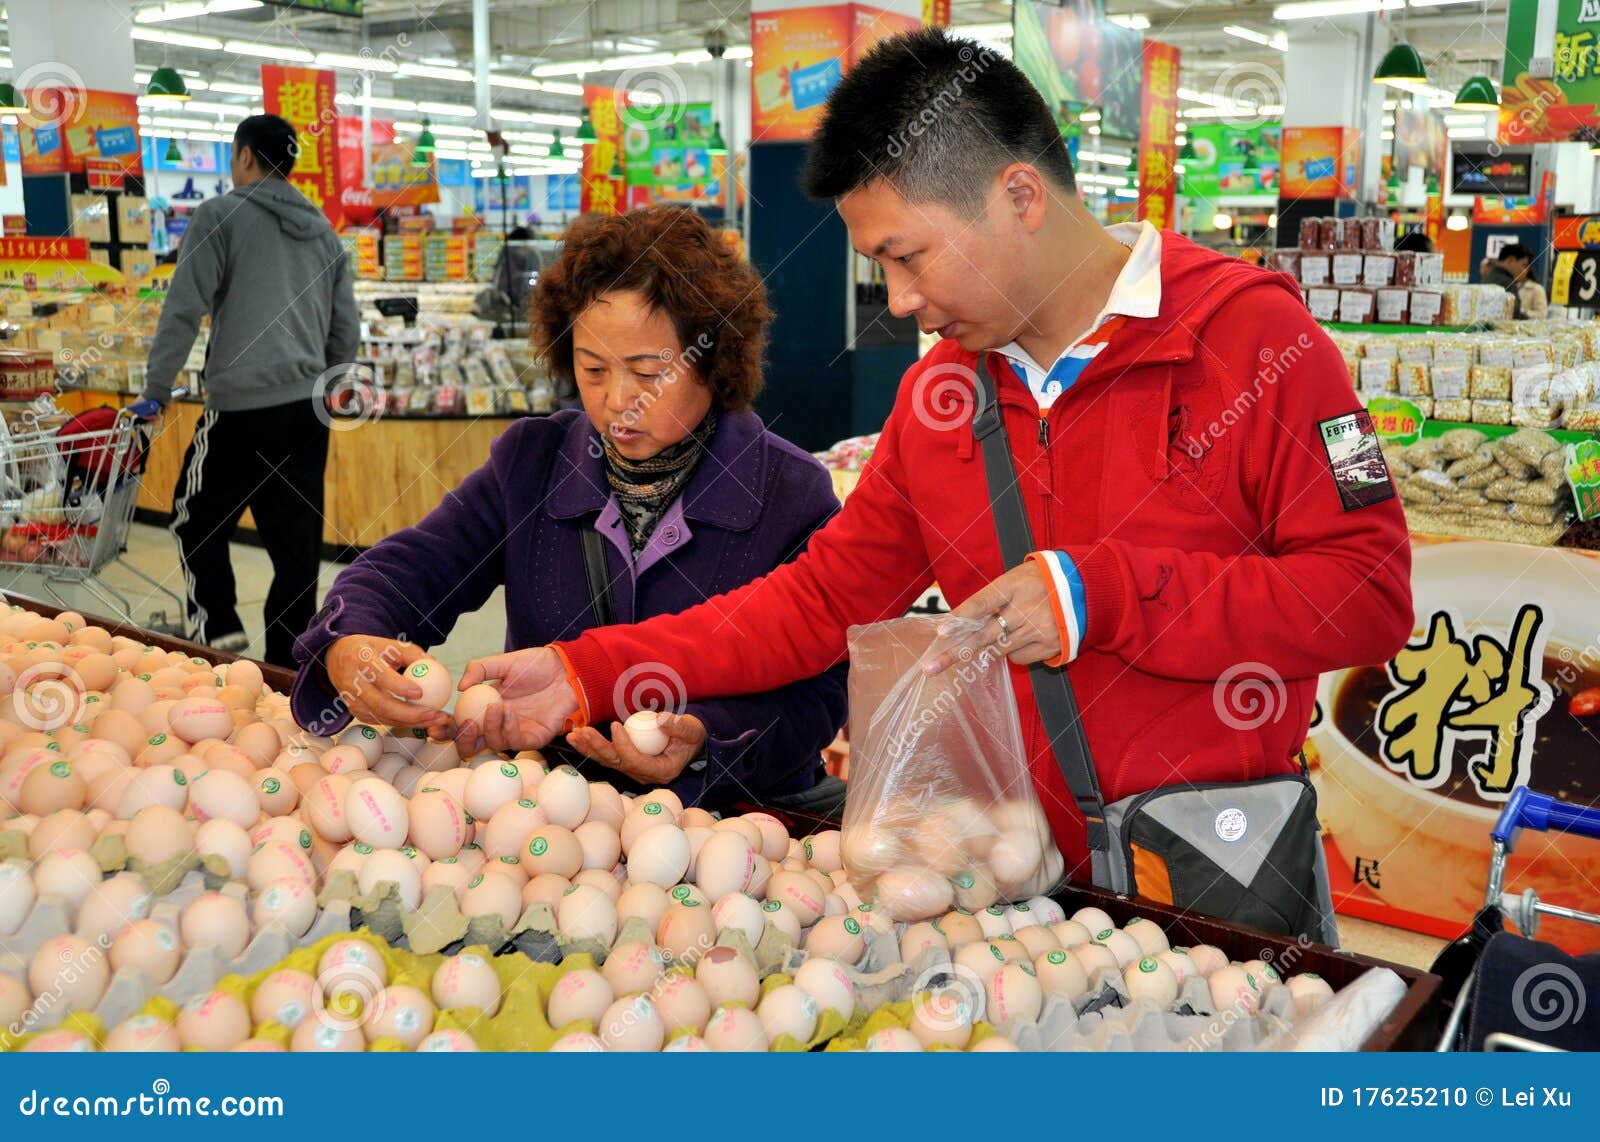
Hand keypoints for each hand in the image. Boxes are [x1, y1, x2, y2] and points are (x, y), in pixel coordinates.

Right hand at [324, 635, 449, 728]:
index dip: (399, 687)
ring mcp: (352, 700)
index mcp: (361, 660)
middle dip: (411, 714)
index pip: (380, 676)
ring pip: (383, 717)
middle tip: (435, 714)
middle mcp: (353, 683)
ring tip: (436, 719)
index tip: (420, 693)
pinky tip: (421, 720)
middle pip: (381, 704)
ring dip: (411, 722)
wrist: (338, 658)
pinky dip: (402, 723)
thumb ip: (414, 654)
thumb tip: (438, 668)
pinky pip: (381, 721)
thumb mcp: (390, 644)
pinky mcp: (355, 711)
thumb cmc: (371, 650)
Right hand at [447, 647, 577, 754]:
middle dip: (464, 739)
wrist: (567, 669)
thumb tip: (459, 687)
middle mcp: (499, 724)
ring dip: (490, 728)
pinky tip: (509, 711)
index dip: (448, 729)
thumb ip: (480, 669)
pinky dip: (509, 728)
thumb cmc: (537, 665)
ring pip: (493, 744)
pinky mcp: (534, 738)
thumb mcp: (504, 662)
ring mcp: (516, 732)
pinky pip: (516, 741)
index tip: (436, 726)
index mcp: (486, 707)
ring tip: (495, 707)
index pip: (462, 723)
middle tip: (465, 725)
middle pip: (473, 744)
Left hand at [567, 712, 707, 785]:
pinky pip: (606, 756)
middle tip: (583, 732)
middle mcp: (644, 774)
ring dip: (589, 748)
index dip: (624, 745)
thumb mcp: (692, 729)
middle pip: (617, 763)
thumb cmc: (692, 736)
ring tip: (573, 735)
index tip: (616, 725)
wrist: (691, 743)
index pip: (637, 761)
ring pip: (607, 761)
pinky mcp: (626, 762)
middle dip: (598, 748)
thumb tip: (661, 719)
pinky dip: (591, 746)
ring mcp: (634, 770)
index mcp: (661, 770)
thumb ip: (679, 726)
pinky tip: (577, 737)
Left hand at [924, 563, 1061, 673]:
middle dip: (954, 653)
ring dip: (986, 648)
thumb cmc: (1039, 582)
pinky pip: (1018, 658)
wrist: (1083, 589)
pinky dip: (1012, 652)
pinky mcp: (1049, 646)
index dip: (961, 617)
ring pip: (997, 650)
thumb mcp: (1014, 579)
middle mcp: (1025, 608)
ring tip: (994, 635)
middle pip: (983, 635)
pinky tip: (1022, 638)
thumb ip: (989, 598)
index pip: (982, 602)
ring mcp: (1038, 629)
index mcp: (1014, 585)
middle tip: (930, 667)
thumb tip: (959, 622)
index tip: (942, 632)